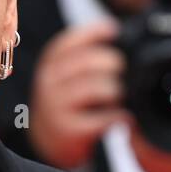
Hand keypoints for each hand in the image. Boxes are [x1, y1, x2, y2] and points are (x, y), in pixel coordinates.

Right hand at [28, 19, 127, 169]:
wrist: (48, 141)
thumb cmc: (66, 103)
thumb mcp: (66, 76)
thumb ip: (83, 58)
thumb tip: (115, 33)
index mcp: (50, 65)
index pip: (69, 42)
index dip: (93, 32)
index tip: (114, 29)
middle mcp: (48, 82)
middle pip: (87, 62)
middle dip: (112, 63)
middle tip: (121, 70)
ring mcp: (56, 106)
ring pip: (95, 88)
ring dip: (115, 91)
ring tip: (119, 96)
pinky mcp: (66, 129)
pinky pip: (101, 118)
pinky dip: (117, 117)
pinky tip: (122, 118)